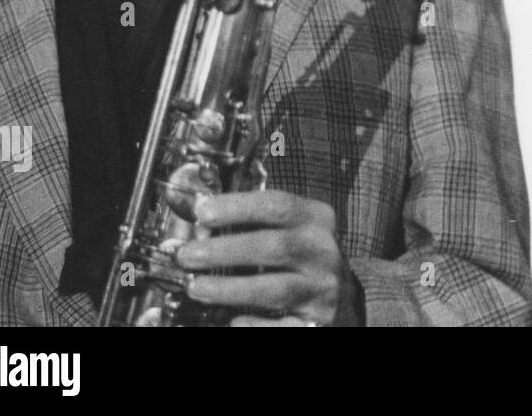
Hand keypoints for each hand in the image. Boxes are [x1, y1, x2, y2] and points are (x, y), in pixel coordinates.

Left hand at [176, 190, 359, 326]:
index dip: (238, 207)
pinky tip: (231, 321)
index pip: (278, 205)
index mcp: (317, 219)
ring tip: (195, 288)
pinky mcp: (318, 322)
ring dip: (230, 289)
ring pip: (275, 289)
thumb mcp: (292, 230)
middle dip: (225, 251)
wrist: (343, 300)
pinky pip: (281, 326)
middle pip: (274, 247)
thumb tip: (199, 222)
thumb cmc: (301, 258)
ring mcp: (324, 289)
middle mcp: (324, 252)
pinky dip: (253, 324)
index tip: (202, 212)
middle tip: (187, 256)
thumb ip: (254, 223)